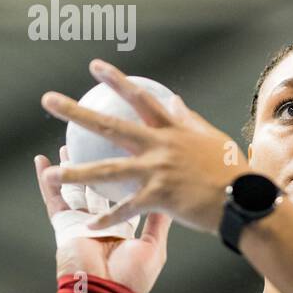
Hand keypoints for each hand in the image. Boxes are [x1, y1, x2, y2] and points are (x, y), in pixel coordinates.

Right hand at [34, 146, 170, 292]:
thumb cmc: (132, 278)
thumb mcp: (154, 247)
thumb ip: (158, 221)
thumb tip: (170, 197)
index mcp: (123, 227)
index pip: (123, 196)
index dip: (126, 177)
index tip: (129, 156)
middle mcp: (101, 222)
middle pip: (97, 187)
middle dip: (95, 166)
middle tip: (96, 143)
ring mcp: (81, 222)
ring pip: (74, 187)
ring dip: (70, 166)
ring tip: (67, 143)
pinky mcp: (64, 225)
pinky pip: (53, 199)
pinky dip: (46, 181)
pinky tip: (42, 162)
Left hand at [40, 58, 251, 234]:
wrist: (244, 201)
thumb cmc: (232, 170)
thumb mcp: (211, 138)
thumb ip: (187, 119)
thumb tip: (173, 97)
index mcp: (171, 130)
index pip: (139, 98)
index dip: (116, 80)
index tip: (93, 66)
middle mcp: (159, 146)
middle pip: (109, 126)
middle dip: (76, 112)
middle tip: (48, 100)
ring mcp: (157, 171)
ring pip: (107, 171)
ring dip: (76, 174)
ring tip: (51, 174)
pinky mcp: (159, 198)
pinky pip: (125, 210)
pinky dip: (107, 220)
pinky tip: (88, 226)